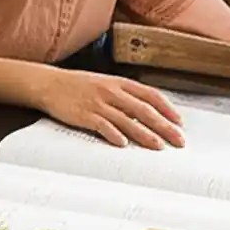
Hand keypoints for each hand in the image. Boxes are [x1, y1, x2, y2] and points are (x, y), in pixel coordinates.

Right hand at [38, 69, 184, 150]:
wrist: (50, 84)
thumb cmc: (80, 86)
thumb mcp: (106, 84)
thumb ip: (126, 96)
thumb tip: (147, 112)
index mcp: (120, 83)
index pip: (150, 95)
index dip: (167, 108)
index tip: (179, 122)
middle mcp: (112, 91)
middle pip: (143, 109)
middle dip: (163, 126)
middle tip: (178, 139)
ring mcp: (98, 103)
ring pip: (126, 119)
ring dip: (144, 134)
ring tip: (157, 145)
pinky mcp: (84, 114)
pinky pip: (102, 125)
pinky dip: (113, 134)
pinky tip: (122, 143)